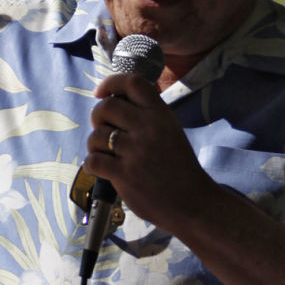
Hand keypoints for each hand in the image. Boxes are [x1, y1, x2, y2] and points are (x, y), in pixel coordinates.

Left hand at [84, 71, 212, 234]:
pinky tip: (100, 168)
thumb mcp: (171, 130)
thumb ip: (148, 115)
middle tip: (102, 129)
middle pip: (106, 106)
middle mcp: (148, 128)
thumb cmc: (179, 167)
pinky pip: (93, 160)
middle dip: (97, 117)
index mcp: (161, 114)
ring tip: (103, 152)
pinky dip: (91, 164)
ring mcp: (136, 151)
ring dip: (93, 144)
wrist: (193, 202)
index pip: (132, 82)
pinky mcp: (125, 175)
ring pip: (96, 135)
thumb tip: (113, 102)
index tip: (100, 93)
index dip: (110, 83)